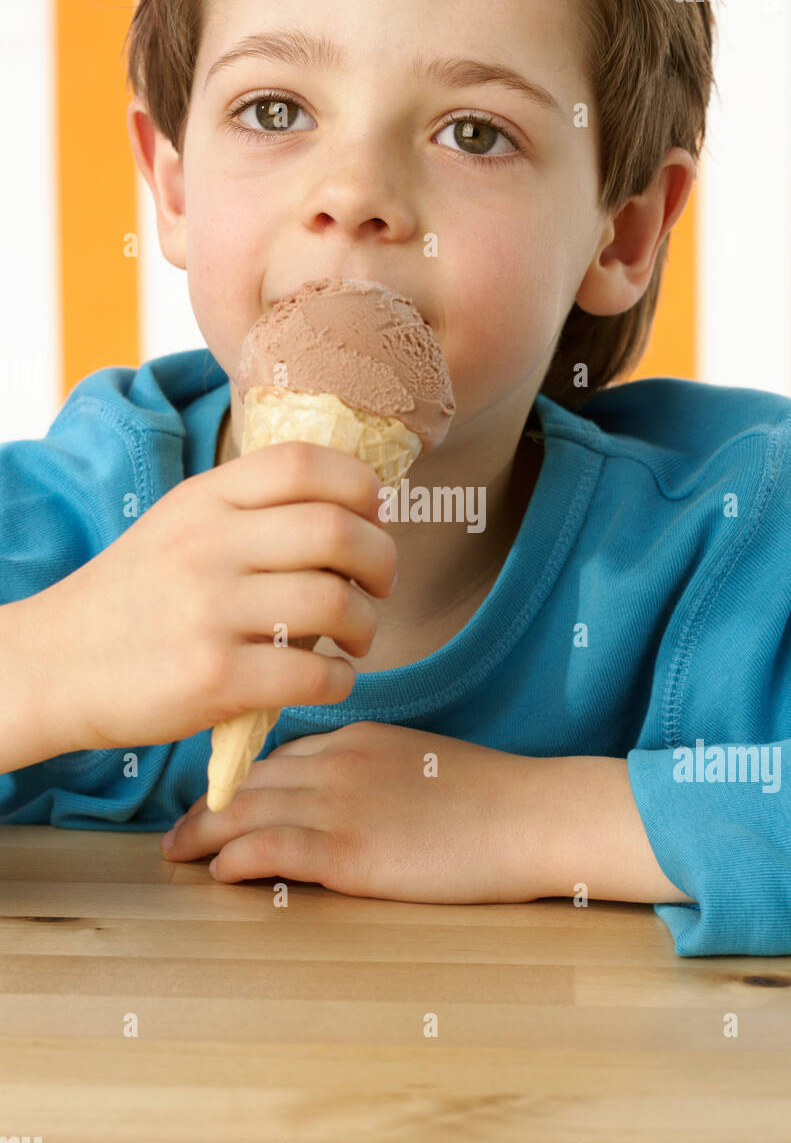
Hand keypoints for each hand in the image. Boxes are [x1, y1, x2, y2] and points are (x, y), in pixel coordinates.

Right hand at [44, 441, 396, 751]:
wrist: (55, 665)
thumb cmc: (136, 597)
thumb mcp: (181, 525)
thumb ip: (253, 510)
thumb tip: (356, 511)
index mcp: (205, 499)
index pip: (304, 463)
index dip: (360, 486)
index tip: (372, 518)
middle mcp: (208, 546)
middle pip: (337, 530)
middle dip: (381, 561)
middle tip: (379, 586)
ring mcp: (209, 613)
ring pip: (336, 602)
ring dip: (366, 624)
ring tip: (354, 638)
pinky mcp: (214, 679)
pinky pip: (314, 674)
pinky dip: (341, 680)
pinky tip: (327, 679)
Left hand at [160, 720, 555, 902]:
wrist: (532, 816)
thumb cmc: (493, 798)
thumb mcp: (423, 764)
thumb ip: (377, 772)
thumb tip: (351, 799)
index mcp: (358, 738)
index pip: (279, 756)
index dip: (240, 780)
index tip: (216, 798)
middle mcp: (338, 764)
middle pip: (252, 781)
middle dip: (207, 806)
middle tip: (175, 832)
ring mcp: (341, 806)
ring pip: (249, 812)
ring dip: (205, 834)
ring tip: (177, 854)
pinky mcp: (349, 853)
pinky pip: (273, 849)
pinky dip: (237, 859)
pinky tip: (220, 873)